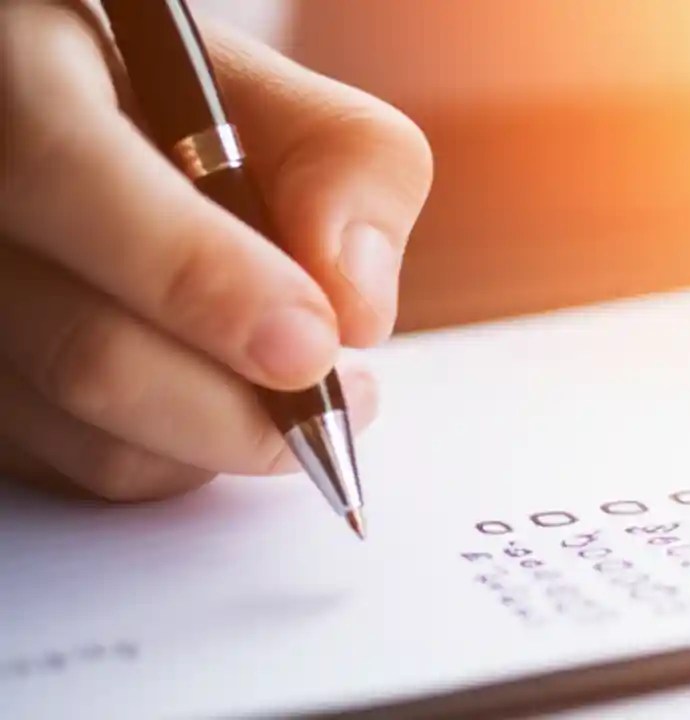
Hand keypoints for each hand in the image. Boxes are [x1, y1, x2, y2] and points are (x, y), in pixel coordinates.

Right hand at [0, 2, 431, 499]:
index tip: (314, 343)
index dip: (204, 278)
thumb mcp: (283, 102)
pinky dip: (178, 453)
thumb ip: (345, 167)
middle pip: (85, 353)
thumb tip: (355, 309)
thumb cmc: (197, 119)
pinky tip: (214, 393)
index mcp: (19, 79)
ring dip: (221, 437)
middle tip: (338, 399)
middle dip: (241, 409)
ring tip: (290, 384)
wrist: (107, 144)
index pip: (68, 175)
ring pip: (87, 433)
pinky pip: (82, 466)